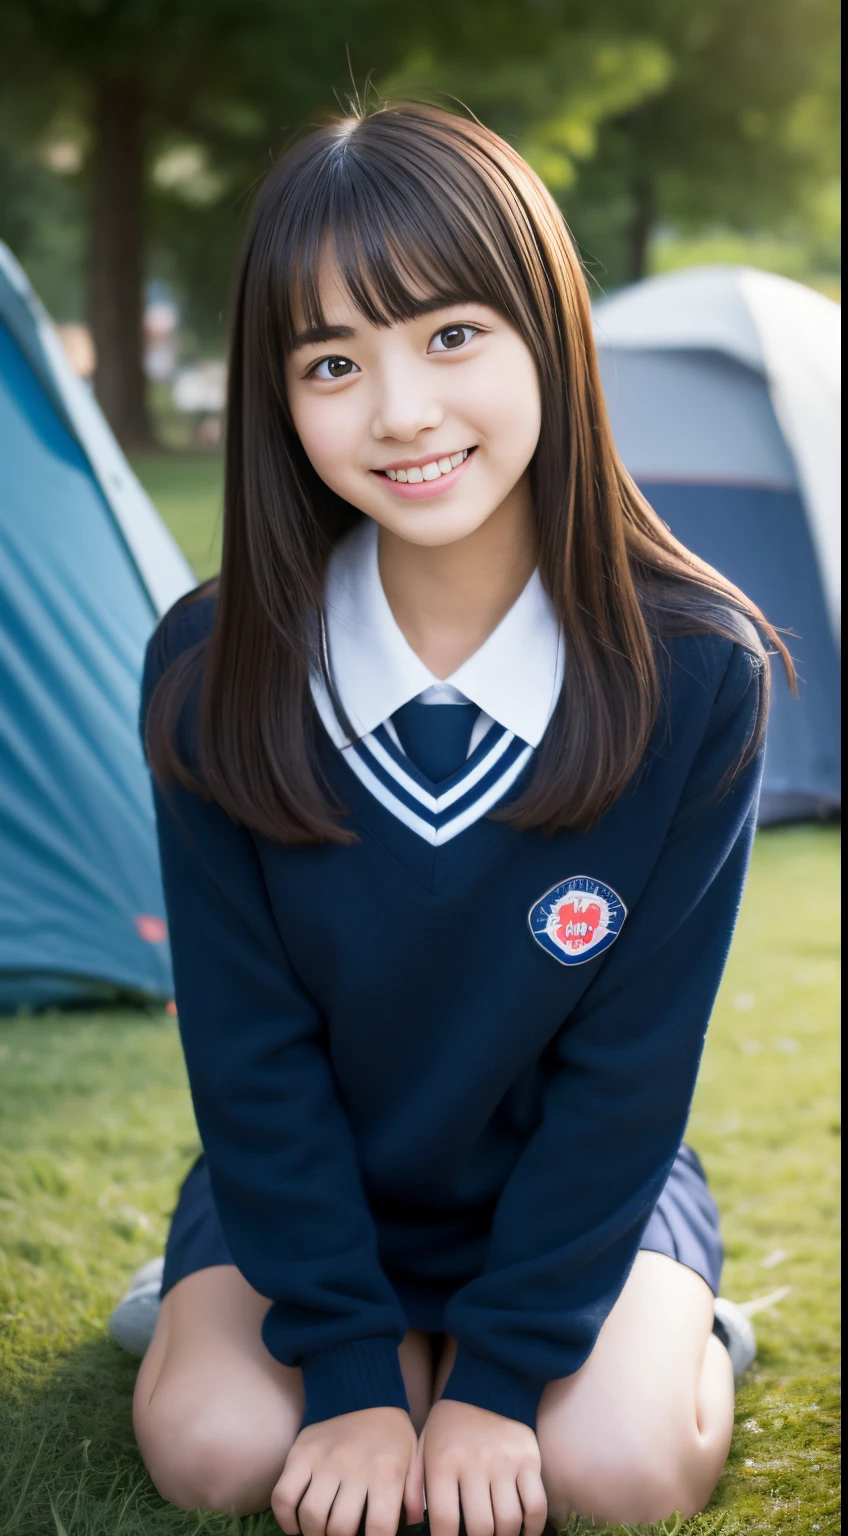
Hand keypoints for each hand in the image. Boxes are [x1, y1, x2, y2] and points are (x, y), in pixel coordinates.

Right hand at [272, 1406, 419, 1535]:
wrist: (366, 1395)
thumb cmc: (392, 1437)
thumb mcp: (413, 1461)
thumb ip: (413, 1493)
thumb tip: (414, 1523)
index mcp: (386, 1473)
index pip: (378, 1529)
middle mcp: (354, 1467)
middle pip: (340, 1528)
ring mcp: (324, 1460)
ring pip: (311, 1516)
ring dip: (314, 1534)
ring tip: (320, 1533)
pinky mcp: (300, 1452)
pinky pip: (283, 1496)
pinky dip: (285, 1520)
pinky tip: (296, 1527)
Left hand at [420, 1399, 546, 1535]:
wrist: (484, 1387)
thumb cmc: (448, 1426)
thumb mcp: (422, 1448)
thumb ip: (413, 1486)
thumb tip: (412, 1523)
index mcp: (443, 1462)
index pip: (445, 1521)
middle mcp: (475, 1462)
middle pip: (480, 1527)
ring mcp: (505, 1460)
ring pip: (509, 1521)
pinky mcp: (529, 1457)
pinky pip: (536, 1505)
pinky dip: (532, 1527)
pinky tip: (523, 1532)